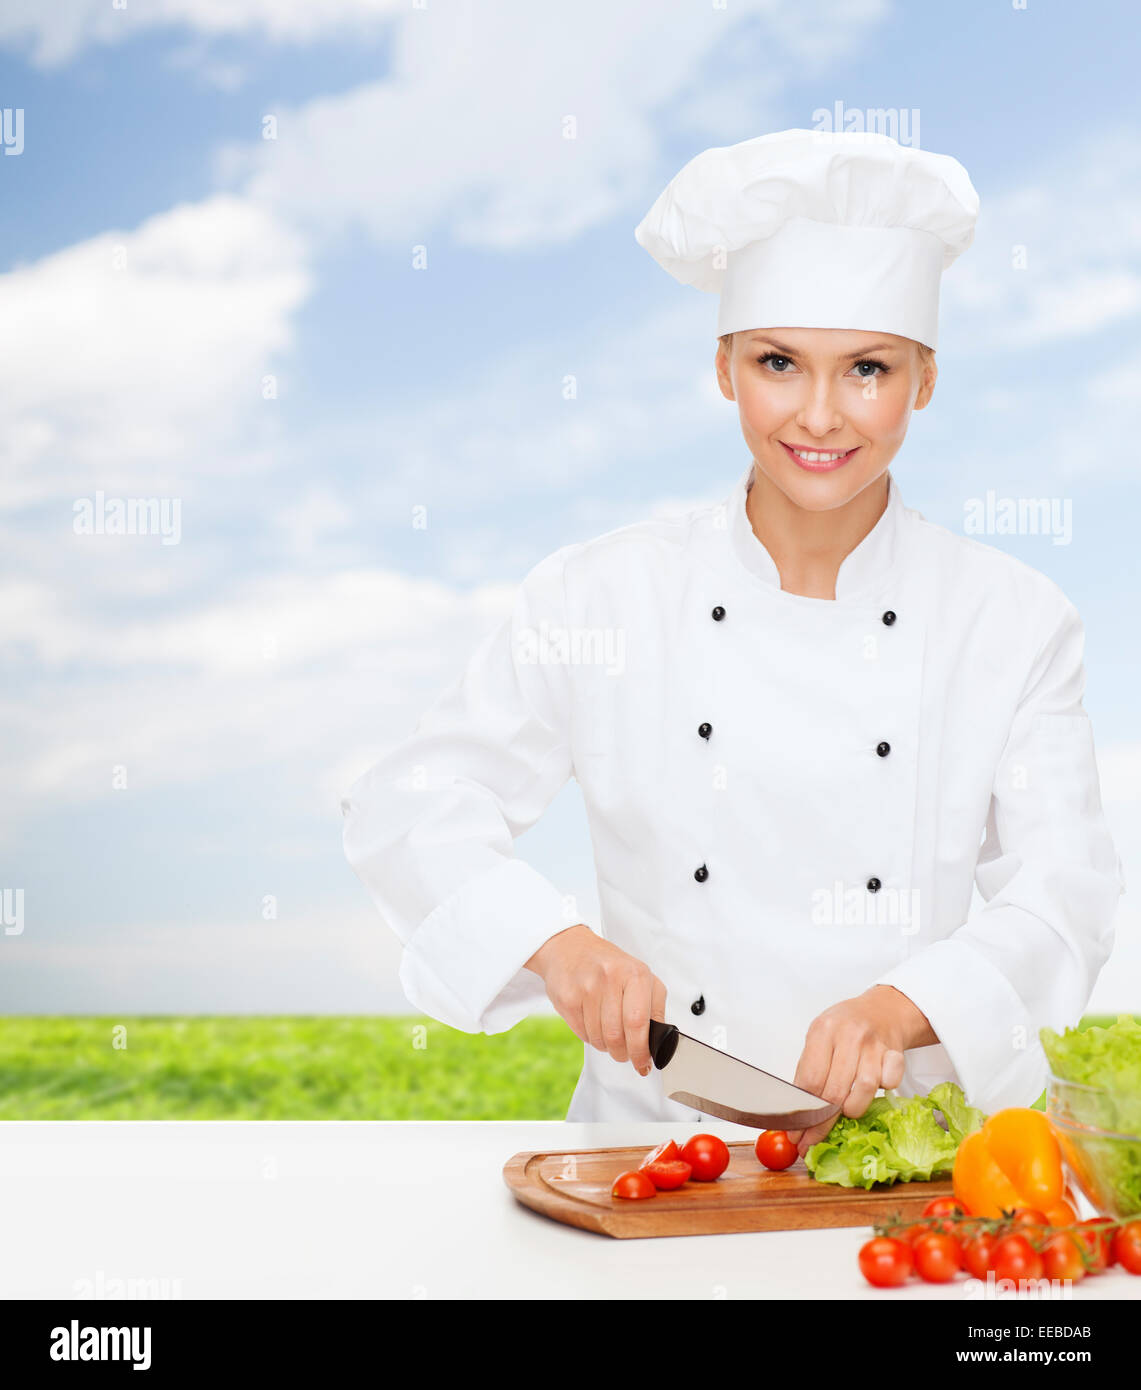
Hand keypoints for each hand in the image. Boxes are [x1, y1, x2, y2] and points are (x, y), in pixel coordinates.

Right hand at [524, 924, 666, 1075]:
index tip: (643, 1063)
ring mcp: (586, 988)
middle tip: (625, 1054)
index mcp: (635, 974)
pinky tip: (593, 1024)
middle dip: (623, 1053)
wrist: (570, 948)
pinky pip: (582, 1034)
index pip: (639, 1022)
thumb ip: (654, 1007)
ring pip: (599, 1039)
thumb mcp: (640, 977)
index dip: (641, 1049)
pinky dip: (591, 1038)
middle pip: (617, 1035)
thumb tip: (659, 1042)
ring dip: (607, 1046)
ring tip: (608, 1034)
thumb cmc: (609, 966)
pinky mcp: (567, 999)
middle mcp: (610, 978)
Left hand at [785, 985, 937, 1156]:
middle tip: (811, 1140)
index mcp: (823, 1030)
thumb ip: (809, 1070)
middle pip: (834, 1090)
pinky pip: (890, 1083)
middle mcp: (849, 1036)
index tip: (796, 1133)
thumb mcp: (819, 1038)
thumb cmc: (845, 1028)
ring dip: (852, 1109)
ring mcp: (874, 1045)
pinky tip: (875, 1089)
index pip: (810, 1080)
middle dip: (821, 1124)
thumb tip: (795, 1114)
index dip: (803, 1113)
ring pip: (864, 1090)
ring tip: (845, 1112)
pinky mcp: (896, 1054)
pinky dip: (883, 1091)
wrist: (882, 1010)